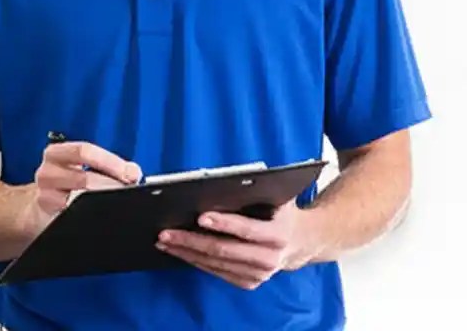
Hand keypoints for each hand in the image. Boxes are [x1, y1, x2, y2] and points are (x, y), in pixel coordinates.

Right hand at [29, 141, 141, 228]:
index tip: (131, 173)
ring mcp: (45, 195)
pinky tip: (100, 217)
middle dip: (112, 186)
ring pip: (79, 199)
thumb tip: (134, 171)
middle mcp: (48, 172)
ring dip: (103, 202)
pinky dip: (90, 216)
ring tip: (118, 204)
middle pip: (84, 178)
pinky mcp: (46, 216)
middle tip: (129, 192)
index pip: (84, 151)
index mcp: (57, 154)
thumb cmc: (66, 185)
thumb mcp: (80, 168)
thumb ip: (107, 166)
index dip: (110, 161)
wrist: (37, 209)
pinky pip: (71, 216)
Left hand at [156, 201, 320, 290]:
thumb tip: (226, 183)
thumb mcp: (278, 197)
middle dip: (191, 241)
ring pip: (216, 264)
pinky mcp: (250, 282)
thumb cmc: (283, 212)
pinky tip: (179, 252)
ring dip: (186, 253)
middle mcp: (270, 259)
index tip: (200, 217)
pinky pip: (217, 273)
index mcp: (278, 234)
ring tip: (164, 242)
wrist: (302, 242)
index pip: (247, 229)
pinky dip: (196, 262)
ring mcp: (259, 274)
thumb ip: (257, 191)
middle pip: (224, 250)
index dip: (223, 223)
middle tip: (166, 232)